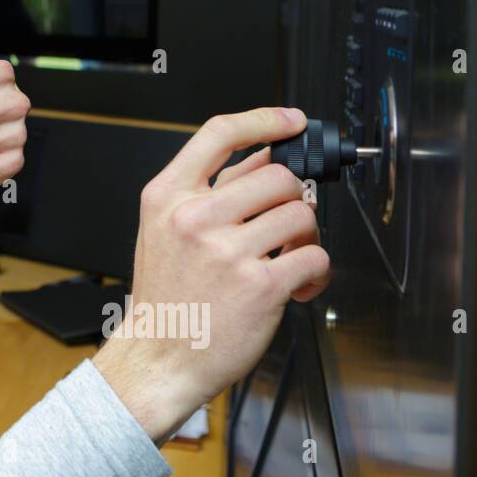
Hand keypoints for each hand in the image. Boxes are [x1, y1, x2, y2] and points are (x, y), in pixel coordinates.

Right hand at [93, 107, 330, 445]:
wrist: (160, 356)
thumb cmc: (167, 298)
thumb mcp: (165, 231)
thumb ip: (207, 192)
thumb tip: (261, 156)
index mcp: (168, 198)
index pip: (218, 134)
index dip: (263, 120)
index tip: (289, 122)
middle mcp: (194, 218)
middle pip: (276, 175)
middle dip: (292, 198)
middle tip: (285, 223)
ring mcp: (227, 252)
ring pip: (301, 214)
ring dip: (306, 236)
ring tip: (289, 256)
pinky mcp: (260, 285)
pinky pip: (314, 257)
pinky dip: (316, 271)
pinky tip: (298, 283)